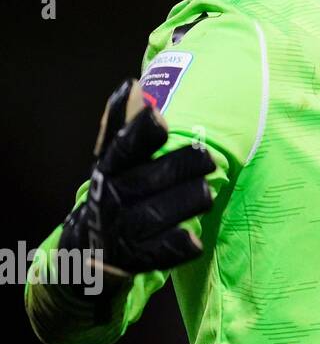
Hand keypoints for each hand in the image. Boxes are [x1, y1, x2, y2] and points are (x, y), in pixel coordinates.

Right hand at [59, 78, 216, 279]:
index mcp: (109, 169)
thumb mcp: (112, 161)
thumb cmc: (114, 194)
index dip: (141, 132)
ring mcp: (122, 231)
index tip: (160, 116)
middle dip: (183, 166)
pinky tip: (194, 238)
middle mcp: (112, 198)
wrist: (87, 255)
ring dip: (188, 200)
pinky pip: (162, 251)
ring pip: (160, 213)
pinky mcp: (135, 259)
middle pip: (151, 178)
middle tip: (209, 159)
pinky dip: (179, 245)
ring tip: (206, 193)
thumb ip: (123, 125)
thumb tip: (131, 84)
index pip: (124, 147)